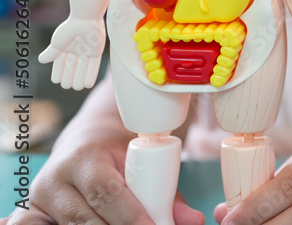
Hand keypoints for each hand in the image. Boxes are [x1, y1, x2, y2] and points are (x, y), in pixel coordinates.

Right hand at [1, 129, 203, 224]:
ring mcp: (37, 201)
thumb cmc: (120, 153)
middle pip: (86, 220)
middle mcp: (53, 181)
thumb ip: (166, 194)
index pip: (106, 194)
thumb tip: (192, 220)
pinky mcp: (31, 215)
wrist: (86, 142)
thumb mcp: (142, 163)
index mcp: (83, 159)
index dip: (131, 217)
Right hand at [39, 18, 105, 90]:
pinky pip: (94, 66)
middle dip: (69, 77)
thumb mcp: (58, 42)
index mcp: (64, 49)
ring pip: (82, 68)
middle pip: (71, 68)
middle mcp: (75, 52)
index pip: (60, 63)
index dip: (58, 72)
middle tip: (67, 85)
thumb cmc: (70, 29)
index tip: (56, 80)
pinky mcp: (96, 52)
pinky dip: (90, 75)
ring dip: (79, 78)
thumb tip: (41, 61)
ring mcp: (86, 52)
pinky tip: (88, 85)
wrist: (87, 18)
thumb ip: (51, 53)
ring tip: (77, 87)